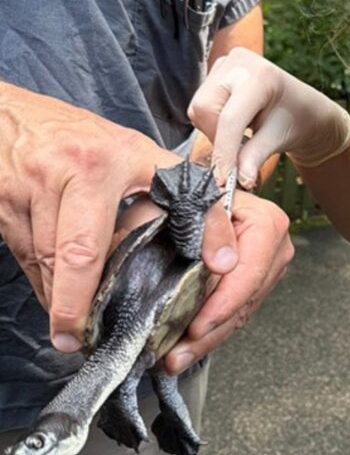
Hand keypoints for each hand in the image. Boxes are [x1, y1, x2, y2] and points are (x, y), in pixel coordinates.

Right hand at [0, 83, 237, 351]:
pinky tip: (53, 297)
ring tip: (73, 329)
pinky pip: (25, 257)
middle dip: (81, 304)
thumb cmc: (80, 139)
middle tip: (85, 338)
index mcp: (123, 154)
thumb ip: (173, 190)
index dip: (205, 229)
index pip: (174, 195)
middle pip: (83, 252)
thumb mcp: (133, 152)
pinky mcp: (2, 202)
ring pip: (48, 261)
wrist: (8, 116)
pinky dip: (41, 283)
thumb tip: (215, 250)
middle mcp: (79, 168)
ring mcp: (35, 185)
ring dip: (60, 300)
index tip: (222, 267)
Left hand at [163, 191, 293, 373]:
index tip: (195, 326)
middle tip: (176, 355)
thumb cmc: (181, 193)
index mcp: (266, 220)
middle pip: (247, 298)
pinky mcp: (255, 282)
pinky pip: (237, 314)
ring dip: (208, 338)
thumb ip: (200, 224)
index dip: (224, 302)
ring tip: (174, 358)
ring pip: (242, 312)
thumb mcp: (180, 201)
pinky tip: (186, 346)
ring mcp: (269, 266)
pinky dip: (212, 332)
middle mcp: (276, 245)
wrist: (187, 191)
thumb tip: (220, 264)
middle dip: (211, 331)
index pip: (252, 269)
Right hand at [187, 47, 349, 186]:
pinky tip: (235, 125)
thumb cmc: (294, 121)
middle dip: (219, 138)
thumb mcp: (278, 140)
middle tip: (240, 153)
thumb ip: (255, 157)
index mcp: (262, 76)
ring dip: (215, 132)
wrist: (301, 107)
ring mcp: (225, 63)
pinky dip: (213, 123)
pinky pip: (200, 106)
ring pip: (199, 109)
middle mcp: (239, 62)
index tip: (224, 180)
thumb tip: (238, 180)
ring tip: (243, 135)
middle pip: (205, 110)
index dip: (224, 152)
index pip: (230, 119)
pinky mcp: (216, 71)